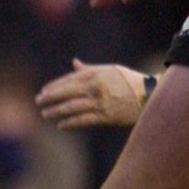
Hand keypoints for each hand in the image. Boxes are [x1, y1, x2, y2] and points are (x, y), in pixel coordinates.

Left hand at [35, 58, 149, 129]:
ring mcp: (100, 103)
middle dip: (49, 98)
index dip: (54, 87)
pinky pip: (83, 120)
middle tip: (38, 102)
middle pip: (66, 93)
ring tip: (45, 114)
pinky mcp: (106, 116)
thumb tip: (74, 63)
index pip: (68, 80)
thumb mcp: (109, 70)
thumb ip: (89, 69)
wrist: (150, 95)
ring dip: (55, 111)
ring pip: (71, 108)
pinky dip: (70, 123)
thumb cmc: (128, 81)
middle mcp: (96, 88)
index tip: (43, 92)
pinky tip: (60, 125)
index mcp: (95, 75)